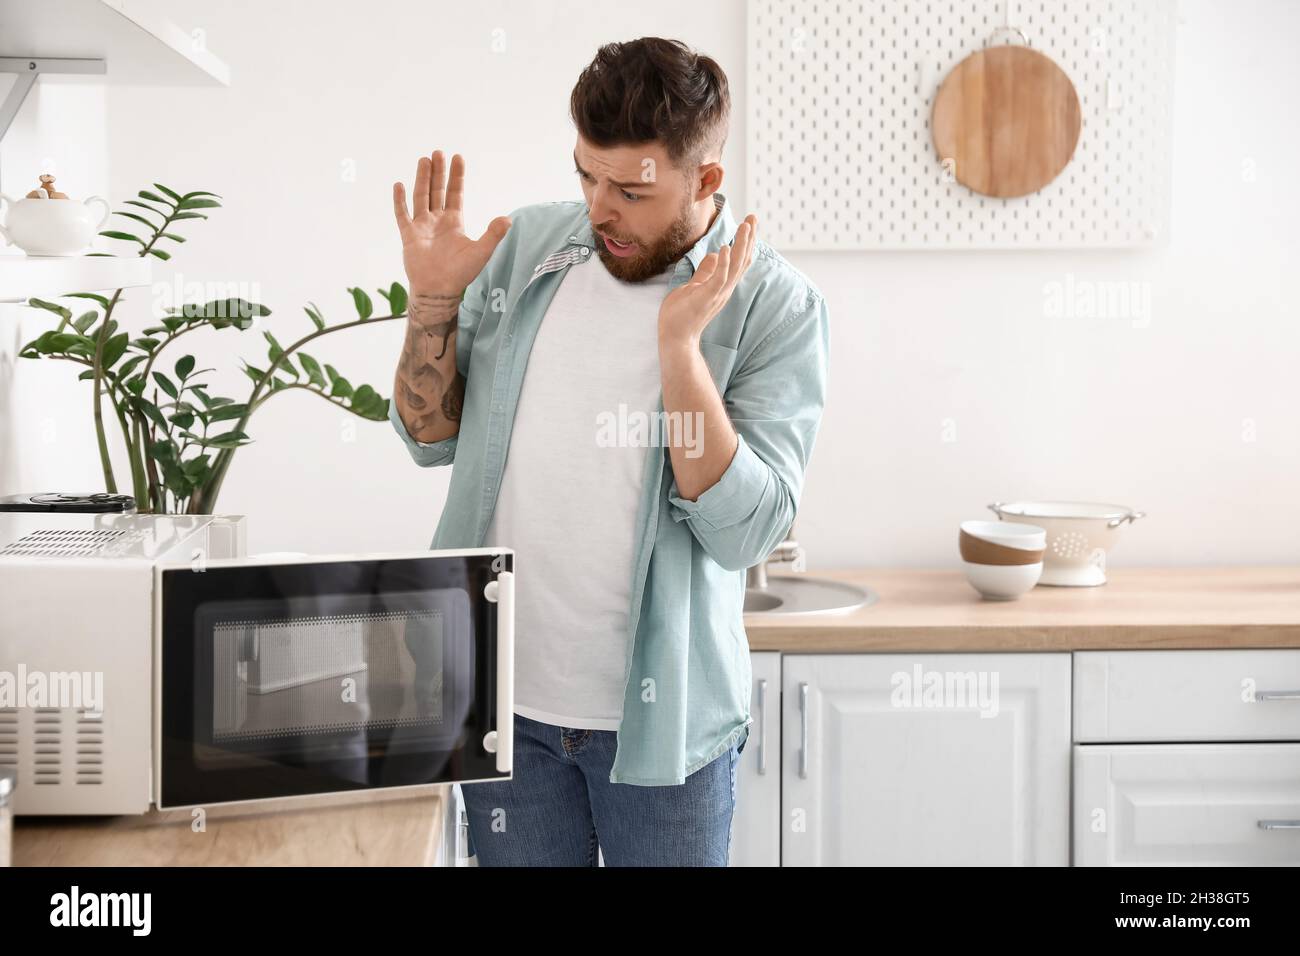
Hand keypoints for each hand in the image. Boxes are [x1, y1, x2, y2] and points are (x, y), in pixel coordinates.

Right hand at [392, 150, 510, 294]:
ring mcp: (422, 227)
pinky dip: (400, 200)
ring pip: (421, 197)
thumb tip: (508, 219)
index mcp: (454, 222)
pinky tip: (399, 185)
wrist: (439, 290)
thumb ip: (493, 234)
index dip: (456, 176)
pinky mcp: (408, 235)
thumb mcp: (481, 252)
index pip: (455, 193)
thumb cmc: (460, 274)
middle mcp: (437, 221)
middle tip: (438, 153)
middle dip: (438, 172)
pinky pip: (402, 214)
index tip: (457, 157)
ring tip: (424, 160)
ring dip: (422, 179)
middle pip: (437, 191)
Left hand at [658, 214, 756, 347]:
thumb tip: (714, 254)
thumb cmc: (682, 315)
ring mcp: (717, 294)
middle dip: (748, 238)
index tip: (749, 223)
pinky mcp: (706, 298)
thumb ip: (706, 272)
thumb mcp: (694, 286)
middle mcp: (724, 289)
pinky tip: (724, 248)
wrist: (676, 339)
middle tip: (753, 218)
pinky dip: (722, 264)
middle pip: (741, 260)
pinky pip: (718, 279)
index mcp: (722, 285)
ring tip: (745, 226)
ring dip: (740, 246)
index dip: (745, 242)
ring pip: (734, 267)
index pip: (738, 261)